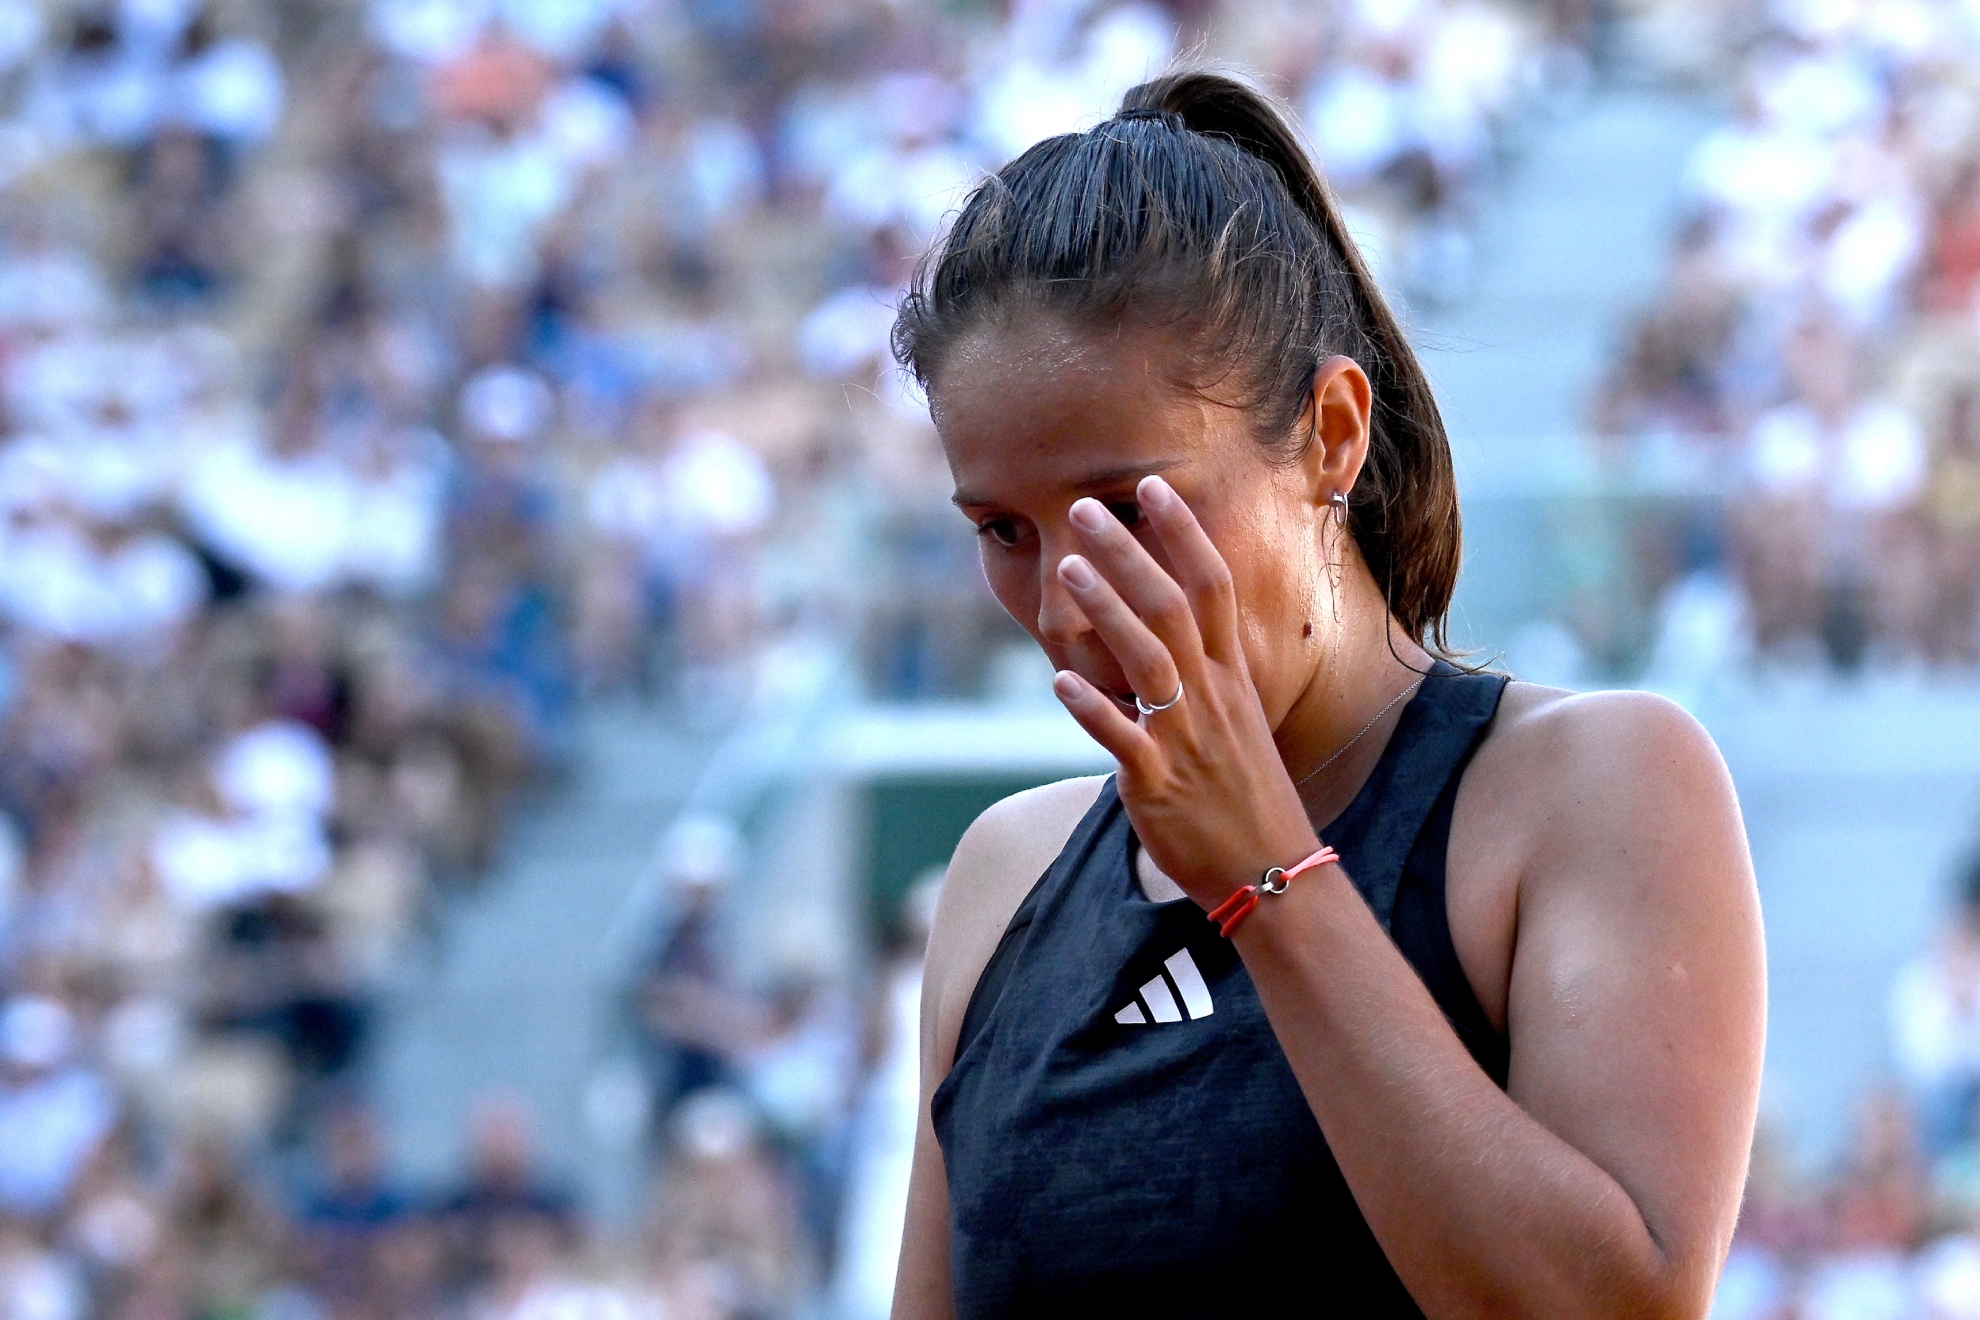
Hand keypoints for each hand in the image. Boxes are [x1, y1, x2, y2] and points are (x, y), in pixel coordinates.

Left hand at [1052, 476, 1319, 906]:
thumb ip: (1201, 679)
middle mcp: (1211, 697)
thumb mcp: (1236, 723)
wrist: (1273, 874)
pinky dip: (1093, 711)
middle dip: (1127, 554)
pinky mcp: (1159, 785)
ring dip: (1106, 611)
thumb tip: (1164, 640)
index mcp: (1231, 678)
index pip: (1214, 588)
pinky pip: (1124, 740)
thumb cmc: (1246, 799)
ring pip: (1147, 661)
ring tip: (1068, 569)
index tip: (1154, 487)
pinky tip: (1059, 685)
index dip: (1184, 534)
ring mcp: (1186, 739)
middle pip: (1171, 608)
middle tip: (1084, 508)